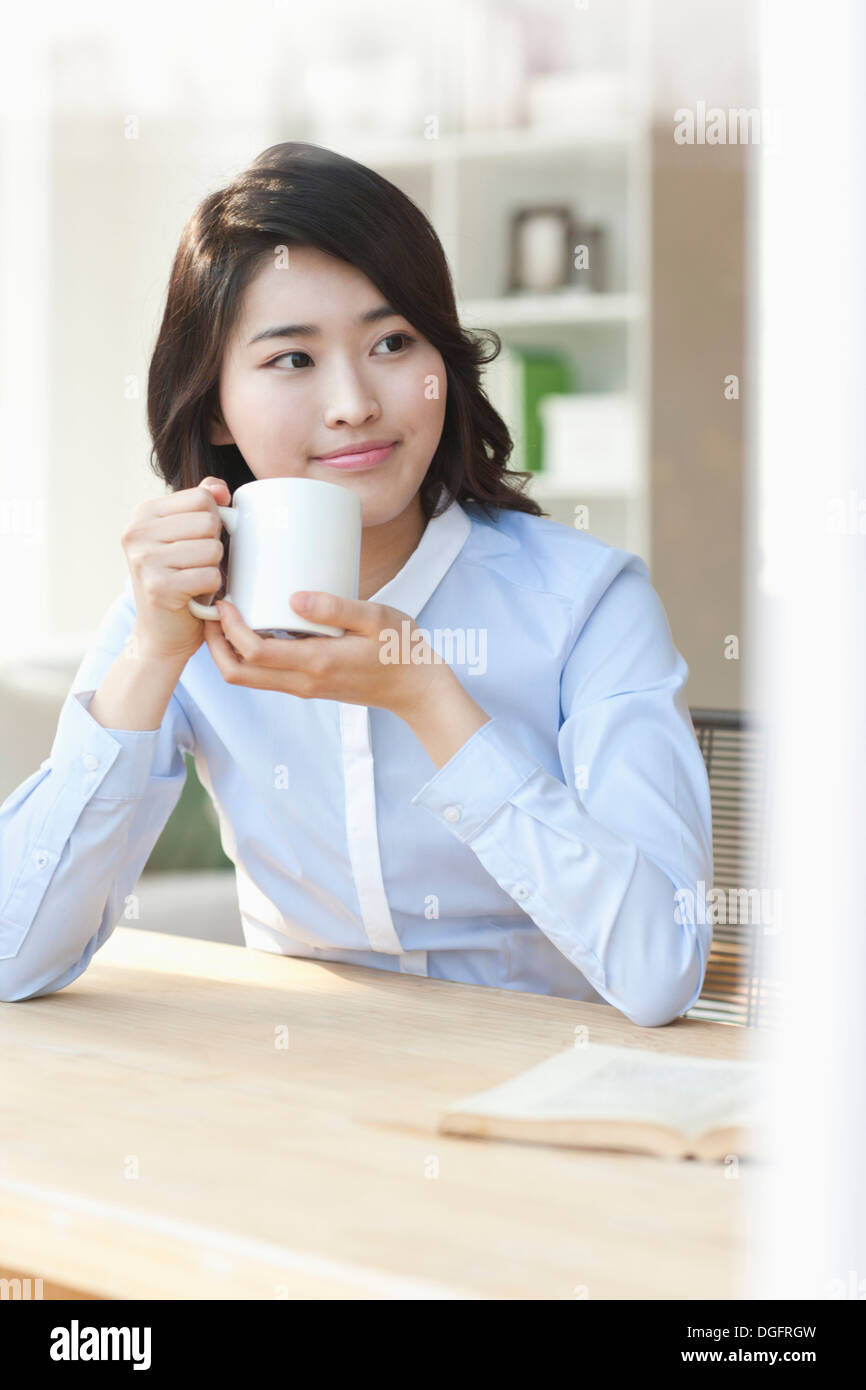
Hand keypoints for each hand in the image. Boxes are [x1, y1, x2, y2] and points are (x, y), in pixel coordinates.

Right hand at [122, 476, 230, 662]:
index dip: (212, 521)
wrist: (162, 633)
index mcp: (143, 513)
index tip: (195, 542)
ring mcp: (145, 560)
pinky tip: (193, 596)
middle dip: (213, 546)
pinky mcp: (159, 587)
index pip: (202, 497)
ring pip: (212, 549)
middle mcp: (137, 532)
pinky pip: (210, 576)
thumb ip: (202, 505)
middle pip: (209, 521)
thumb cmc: (183, 581)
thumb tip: (219, 488)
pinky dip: (211, 589)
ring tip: (193, 580)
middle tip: (194, 566)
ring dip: (213, 569)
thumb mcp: (190, 537)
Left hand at [202, 590, 451, 719]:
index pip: (255, 653)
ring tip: (225, 617)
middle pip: (239, 675)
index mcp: (317, 663)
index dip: (230, 629)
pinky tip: (255, 628)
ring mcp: (304, 688)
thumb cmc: (400, 648)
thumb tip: (294, 596)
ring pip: (248, 679)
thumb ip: (336, 607)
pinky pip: (266, 677)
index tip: (225, 601)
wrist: (416, 689)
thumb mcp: (376, 618)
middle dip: (215, 646)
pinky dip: (248, 656)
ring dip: (228, 652)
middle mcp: (304, 682)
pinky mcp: (308, 686)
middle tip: (211, 612)